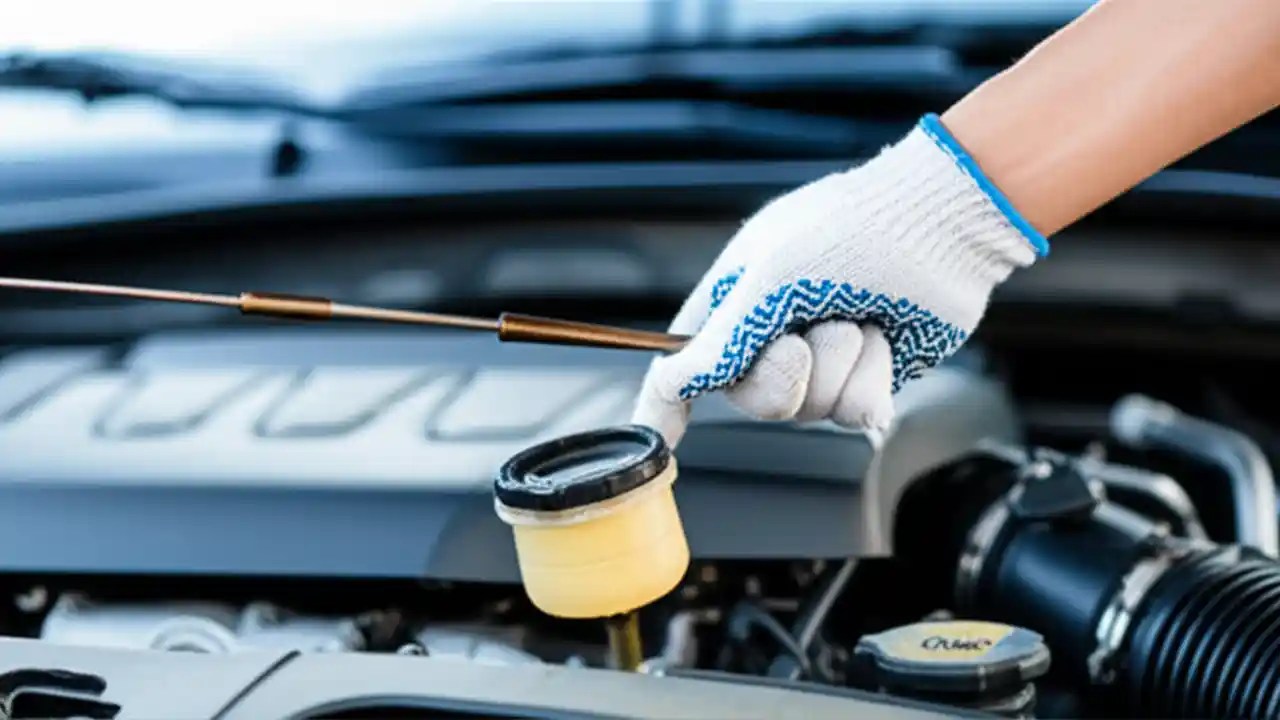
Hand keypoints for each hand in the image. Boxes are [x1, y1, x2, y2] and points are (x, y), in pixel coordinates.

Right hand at [632, 114, 1046, 446]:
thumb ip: (719, 339)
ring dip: (840, 363)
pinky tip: (886, 337)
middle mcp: (771, 336)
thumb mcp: (770, 279)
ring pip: (812, 411)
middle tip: (806, 333)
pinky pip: (857, 413)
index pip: (684, 364)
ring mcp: (823, 362)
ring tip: (858, 314)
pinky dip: (874, 376)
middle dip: (785, 373)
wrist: (941, 224)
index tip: (658, 440)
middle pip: (753, 401)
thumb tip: (669, 382)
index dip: (667, 402)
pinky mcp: (868, 378)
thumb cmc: (851, 230)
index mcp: (734, 304)